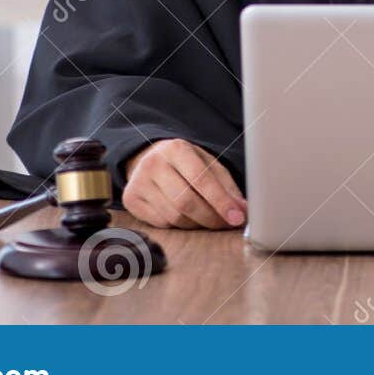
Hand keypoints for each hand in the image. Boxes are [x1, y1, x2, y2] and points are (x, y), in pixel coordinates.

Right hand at [121, 138, 246, 229]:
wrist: (149, 158)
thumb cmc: (184, 163)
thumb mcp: (208, 164)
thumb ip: (227, 187)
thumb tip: (243, 211)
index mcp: (176, 149)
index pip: (201, 179)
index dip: (221, 202)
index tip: (237, 217)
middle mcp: (154, 164)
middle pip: (186, 202)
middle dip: (211, 217)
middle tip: (227, 223)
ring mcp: (138, 182)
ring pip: (174, 216)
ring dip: (197, 224)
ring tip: (209, 219)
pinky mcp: (130, 200)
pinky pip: (162, 223)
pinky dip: (180, 225)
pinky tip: (187, 218)